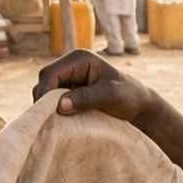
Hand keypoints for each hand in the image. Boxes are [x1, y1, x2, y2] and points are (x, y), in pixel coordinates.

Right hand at [37, 51, 158, 123]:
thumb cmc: (129, 96)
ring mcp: (69, 79)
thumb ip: (86, 98)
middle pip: (43, 82)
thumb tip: (60, 106)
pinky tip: (60, 123)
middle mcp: (70, 66)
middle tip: (49, 122)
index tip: (50, 113)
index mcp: (79, 58)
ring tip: (56, 124)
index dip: (45, 92)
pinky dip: (53, 112)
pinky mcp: (69, 92)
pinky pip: (52, 102)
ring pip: (45, 93)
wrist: (138, 106)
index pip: (50, 73)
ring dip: (48, 108)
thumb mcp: (111, 95)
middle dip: (44, 101)